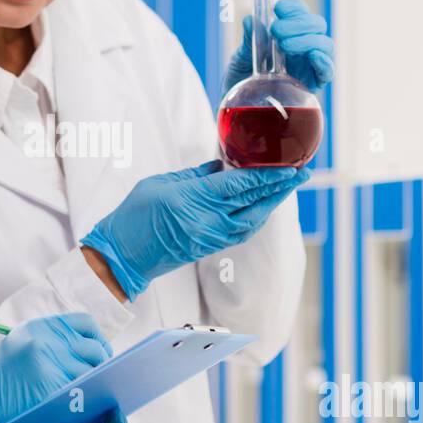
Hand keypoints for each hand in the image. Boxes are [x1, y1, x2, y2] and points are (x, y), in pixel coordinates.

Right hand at [0, 313, 112, 422]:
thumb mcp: (22, 345)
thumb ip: (55, 341)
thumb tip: (93, 349)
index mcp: (42, 326)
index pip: (87, 324)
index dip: (98, 339)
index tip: (101, 352)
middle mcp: (49, 341)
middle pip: (95, 349)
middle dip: (101, 364)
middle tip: (99, 378)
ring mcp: (52, 364)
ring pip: (92, 373)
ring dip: (94, 384)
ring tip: (88, 393)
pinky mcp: (53, 389)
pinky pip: (83, 392)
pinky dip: (86, 398)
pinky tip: (81, 404)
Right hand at [80, 160, 307, 300]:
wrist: (122, 256)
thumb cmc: (133, 216)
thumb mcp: (160, 183)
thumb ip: (194, 174)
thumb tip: (222, 166)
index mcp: (193, 200)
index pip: (239, 185)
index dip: (267, 176)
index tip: (288, 167)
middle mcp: (207, 221)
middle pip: (253, 202)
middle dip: (279, 188)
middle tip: (301, 174)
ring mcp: (210, 237)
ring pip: (252, 219)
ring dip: (272, 203)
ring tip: (287, 187)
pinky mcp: (209, 246)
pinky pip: (241, 231)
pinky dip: (257, 217)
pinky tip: (264, 206)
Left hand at [224, 0, 333, 96]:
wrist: (234, 109)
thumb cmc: (239, 80)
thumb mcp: (240, 58)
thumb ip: (249, 40)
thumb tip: (251, 19)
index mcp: (289, 35)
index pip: (300, 14)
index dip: (294, 7)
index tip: (278, 8)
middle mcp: (303, 49)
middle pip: (316, 26)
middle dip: (299, 23)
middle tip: (276, 30)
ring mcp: (310, 67)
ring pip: (324, 45)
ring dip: (308, 40)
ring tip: (284, 45)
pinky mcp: (312, 87)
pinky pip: (326, 73)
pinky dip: (324, 62)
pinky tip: (313, 56)